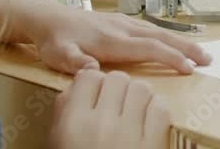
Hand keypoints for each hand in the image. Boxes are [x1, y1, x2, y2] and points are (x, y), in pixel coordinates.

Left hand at [29, 8, 212, 74]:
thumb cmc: (55, 40)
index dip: (171, 57)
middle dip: (186, 47)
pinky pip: (150, 28)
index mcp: (113, 39)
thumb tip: (92, 69)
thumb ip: (77, 63)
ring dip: (181, 41)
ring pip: (158, 31)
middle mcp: (123, 28)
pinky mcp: (120, 22)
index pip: (149, 48)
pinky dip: (167, 35)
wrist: (47, 18)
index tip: (189, 68)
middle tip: (208, 59)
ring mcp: (123, 23)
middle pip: (162, 36)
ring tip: (199, 52)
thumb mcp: (60, 55)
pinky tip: (173, 40)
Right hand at [51, 70, 168, 148]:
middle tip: (116, 104)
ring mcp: (131, 134)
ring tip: (133, 111)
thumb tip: (79, 82)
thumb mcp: (58, 141)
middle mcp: (102, 124)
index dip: (93, 84)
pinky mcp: (154, 143)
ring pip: (142, 88)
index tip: (96, 94)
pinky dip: (156, 111)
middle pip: (117, 79)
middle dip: (117, 89)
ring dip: (138, 97)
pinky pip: (161, 108)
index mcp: (74, 123)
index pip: (89, 77)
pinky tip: (148, 122)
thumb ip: (64, 110)